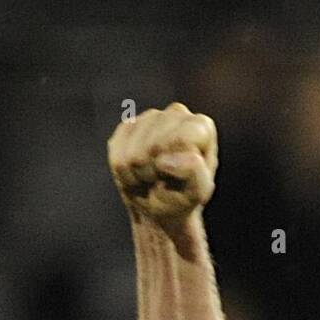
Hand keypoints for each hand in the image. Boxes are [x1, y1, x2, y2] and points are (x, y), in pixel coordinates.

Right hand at [108, 102, 216, 226]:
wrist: (160, 205)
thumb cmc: (183, 195)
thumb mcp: (197, 192)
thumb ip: (194, 174)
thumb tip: (166, 159)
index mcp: (201, 127)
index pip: (182, 138)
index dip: (175, 163)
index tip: (179, 175)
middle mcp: (177, 114)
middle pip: (154, 146)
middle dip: (156, 171)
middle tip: (164, 179)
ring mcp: (150, 117)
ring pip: (134, 154)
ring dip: (141, 175)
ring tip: (152, 178)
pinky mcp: (127, 126)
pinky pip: (118, 156)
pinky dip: (126, 174)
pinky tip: (137, 173)